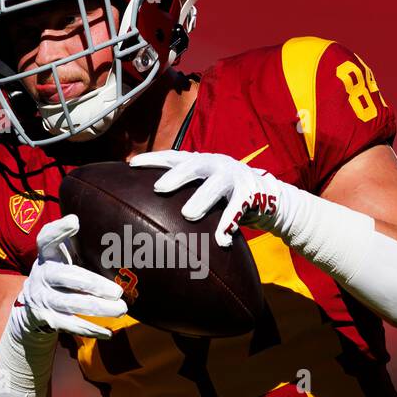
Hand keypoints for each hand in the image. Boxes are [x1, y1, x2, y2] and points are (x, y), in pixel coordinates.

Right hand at [17, 214, 127, 338]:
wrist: (34, 303)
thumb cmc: (60, 270)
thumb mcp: (63, 254)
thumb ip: (77, 242)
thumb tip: (115, 233)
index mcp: (47, 255)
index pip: (46, 238)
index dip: (58, 229)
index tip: (75, 222)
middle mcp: (42, 274)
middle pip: (67, 277)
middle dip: (94, 284)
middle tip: (118, 291)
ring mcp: (43, 298)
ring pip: (72, 304)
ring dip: (99, 308)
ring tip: (122, 309)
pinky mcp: (48, 318)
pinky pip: (71, 325)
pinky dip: (91, 330)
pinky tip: (109, 332)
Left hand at [130, 150, 280, 246]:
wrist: (265, 195)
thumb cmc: (223, 194)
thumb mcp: (202, 185)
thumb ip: (182, 192)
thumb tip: (142, 209)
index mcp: (199, 162)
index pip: (173, 157)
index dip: (153, 159)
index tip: (131, 165)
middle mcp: (215, 164)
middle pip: (193, 166)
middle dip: (176, 175)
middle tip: (158, 188)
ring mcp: (234, 177)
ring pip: (216, 186)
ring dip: (202, 199)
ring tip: (188, 214)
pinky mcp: (249, 193)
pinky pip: (238, 208)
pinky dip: (229, 223)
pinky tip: (221, 240)